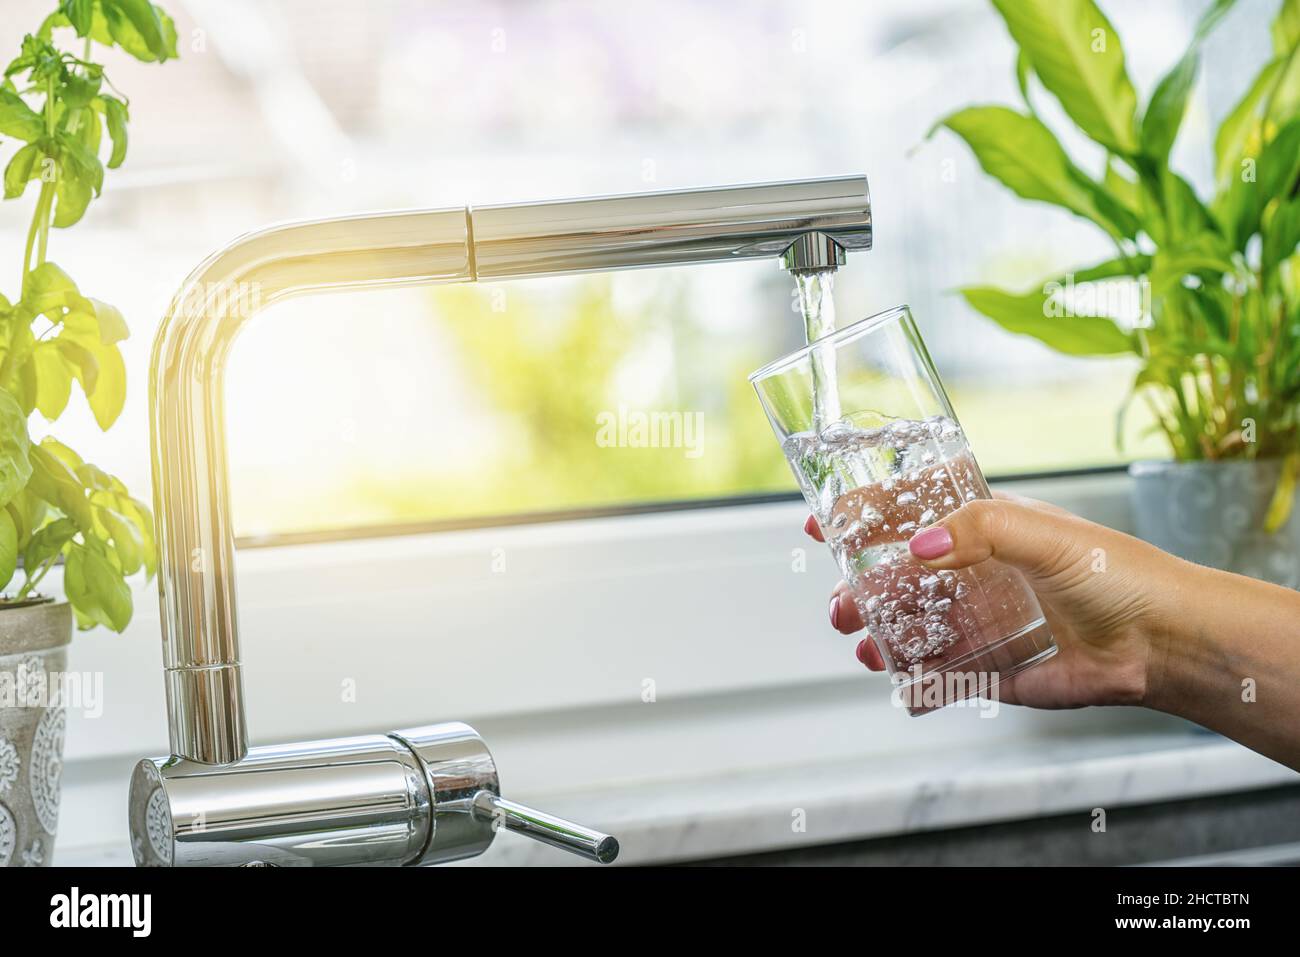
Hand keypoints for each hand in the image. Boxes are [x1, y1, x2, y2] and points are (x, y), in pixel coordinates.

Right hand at [808, 492, 1176, 709]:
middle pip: (901, 579)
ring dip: (883, 637)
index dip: (864, 517)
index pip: (912, 515)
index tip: (821, 524)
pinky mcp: (996, 671)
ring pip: (915, 630)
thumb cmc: (1117, 573)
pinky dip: (918, 687)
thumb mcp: (1043, 533)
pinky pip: (945, 679)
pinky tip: (903, 688)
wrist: (1164, 642)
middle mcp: (979, 574)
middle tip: (844, 604)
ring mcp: (985, 623)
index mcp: (986, 530)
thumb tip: (917, 547)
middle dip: (863, 590)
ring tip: (867, 647)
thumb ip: (979, 530)